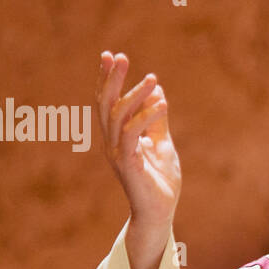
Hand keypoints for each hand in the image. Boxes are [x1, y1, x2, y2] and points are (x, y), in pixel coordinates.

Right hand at [96, 51, 180, 231]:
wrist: (160, 213)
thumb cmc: (159, 181)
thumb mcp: (162, 143)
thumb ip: (157, 120)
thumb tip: (157, 92)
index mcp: (117, 136)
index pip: (108, 103)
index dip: (107, 79)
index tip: (110, 55)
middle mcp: (112, 143)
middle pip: (106, 105)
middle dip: (111, 79)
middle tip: (120, 56)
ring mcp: (118, 155)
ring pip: (119, 117)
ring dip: (135, 95)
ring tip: (153, 79)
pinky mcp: (128, 166)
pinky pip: (133, 136)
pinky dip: (147, 118)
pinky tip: (162, 104)